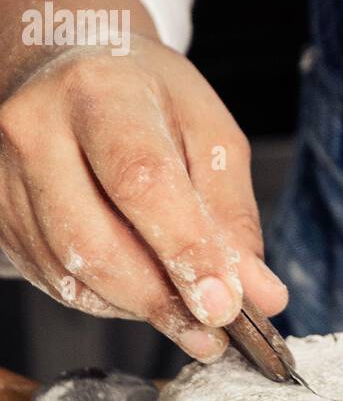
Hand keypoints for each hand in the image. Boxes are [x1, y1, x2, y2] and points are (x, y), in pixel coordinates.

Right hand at [0, 0, 286, 359]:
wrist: (71, 68)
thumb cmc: (147, 98)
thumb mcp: (209, 135)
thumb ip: (233, 216)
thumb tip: (258, 294)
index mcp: (100, 92)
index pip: (140, 182)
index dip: (183, 250)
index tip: (223, 304)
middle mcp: (36, 129)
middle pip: (94, 241)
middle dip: (161, 300)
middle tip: (214, 331)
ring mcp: (4, 175)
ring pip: (70, 272)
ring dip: (137, 308)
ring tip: (189, 318)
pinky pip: (53, 280)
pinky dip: (107, 300)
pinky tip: (143, 294)